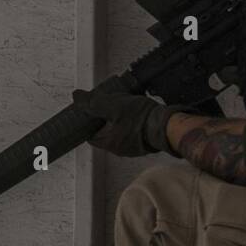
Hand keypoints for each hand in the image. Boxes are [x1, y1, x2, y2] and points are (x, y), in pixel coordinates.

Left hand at [71, 78, 192, 156]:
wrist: (169, 125)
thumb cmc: (141, 118)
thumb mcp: (112, 105)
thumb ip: (93, 102)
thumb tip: (76, 97)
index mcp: (108, 143)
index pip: (89, 134)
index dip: (88, 121)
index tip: (89, 110)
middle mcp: (120, 148)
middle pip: (105, 132)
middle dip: (104, 118)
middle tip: (108, 104)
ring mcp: (133, 147)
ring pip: (120, 131)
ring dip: (119, 119)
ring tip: (123, 104)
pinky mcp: (145, 142)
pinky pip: (133, 131)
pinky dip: (132, 122)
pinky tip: (136, 110)